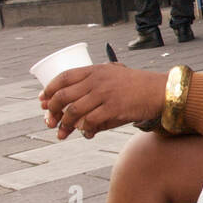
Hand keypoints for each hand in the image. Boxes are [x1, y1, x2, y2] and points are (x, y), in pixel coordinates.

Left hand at [39, 64, 167, 139]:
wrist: (160, 91)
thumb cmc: (137, 85)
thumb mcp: (115, 74)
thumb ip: (96, 82)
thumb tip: (77, 105)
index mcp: (95, 70)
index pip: (63, 78)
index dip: (48, 90)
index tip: (42, 101)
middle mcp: (97, 80)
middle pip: (63, 96)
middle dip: (51, 110)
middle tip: (49, 121)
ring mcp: (105, 94)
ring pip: (73, 111)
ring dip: (64, 124)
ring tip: (62, 132)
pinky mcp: (114, 108)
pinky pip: (90, 121)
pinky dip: (83, 129)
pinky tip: (84, 132)